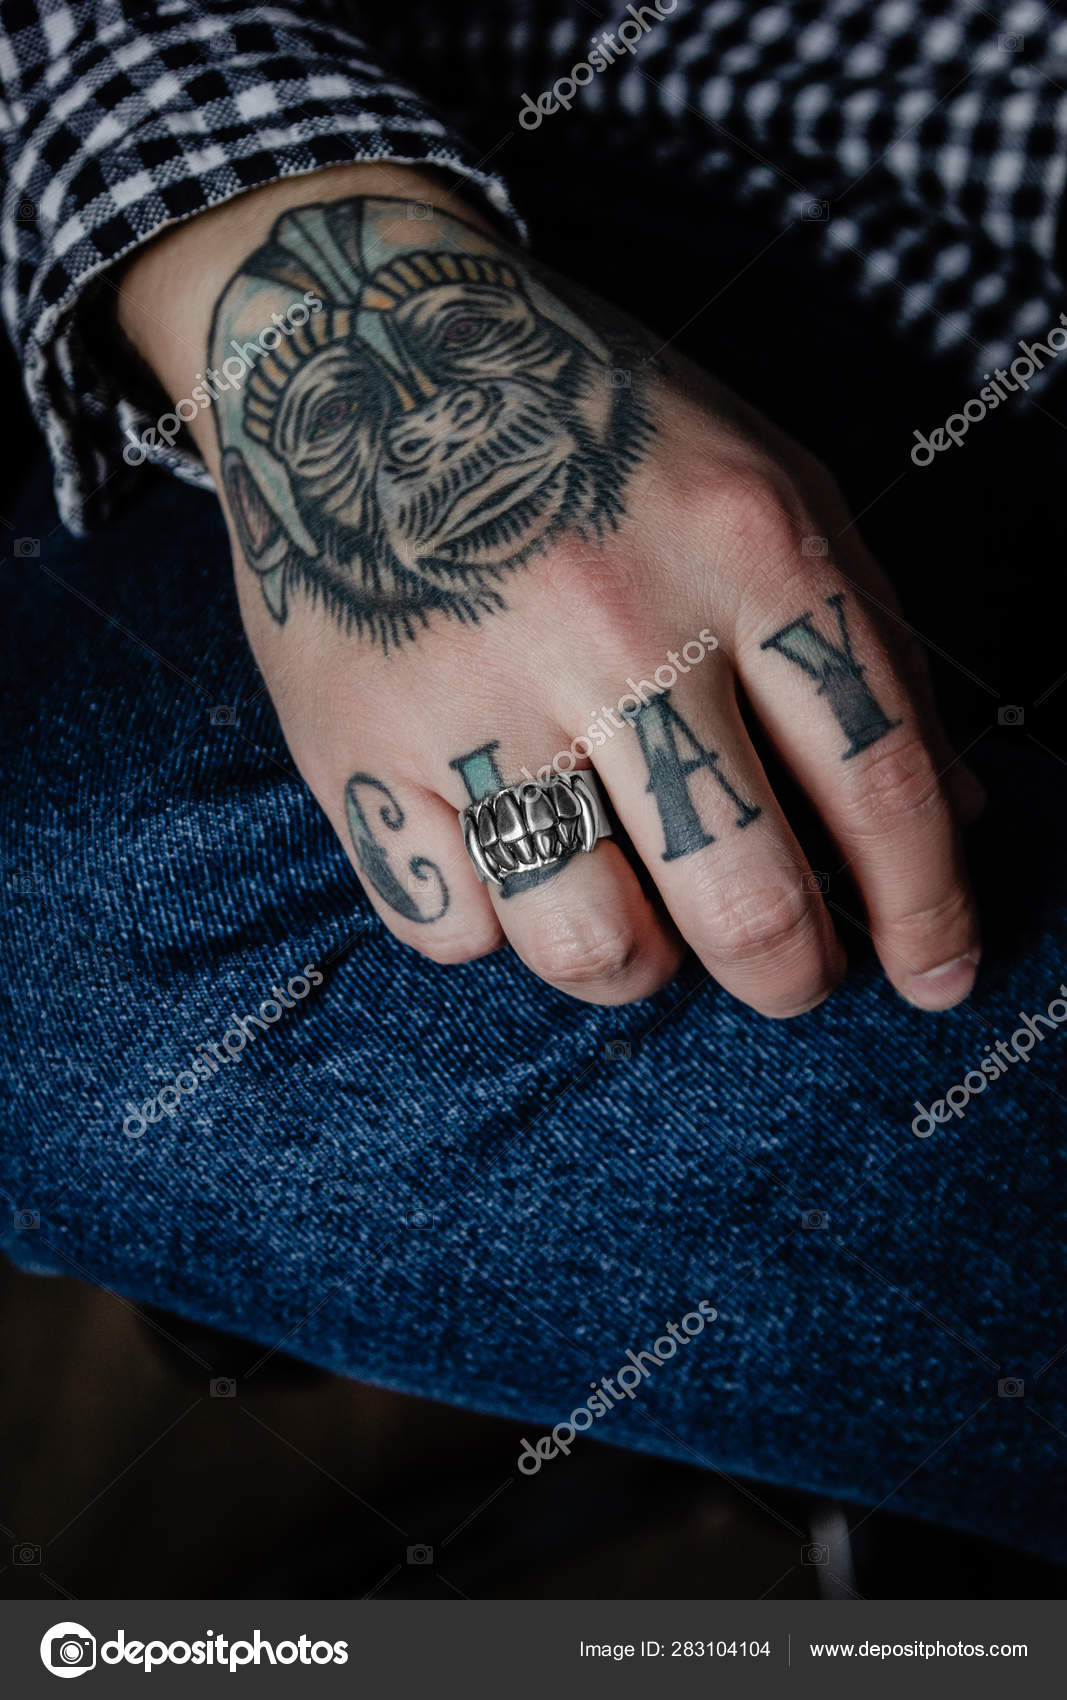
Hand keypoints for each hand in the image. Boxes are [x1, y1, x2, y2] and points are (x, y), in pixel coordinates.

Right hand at [118, 163, 981, 1015]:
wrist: (357, 336)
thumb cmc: (589, 420)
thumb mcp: (765, 482)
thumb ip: (869, 642)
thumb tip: (951, 819)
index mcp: (747, 552)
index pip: (881, 783)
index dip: (928, 914)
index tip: (938, 981)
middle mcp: (619, 629)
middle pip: (746, 901)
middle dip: (790, 976)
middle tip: (784, 971)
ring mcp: (478, 694)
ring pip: (595, 946)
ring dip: (636, 963)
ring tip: (632, 911)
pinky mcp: (356, 747)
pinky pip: (456, 932)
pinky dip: (495, 922)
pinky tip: (501, 851)